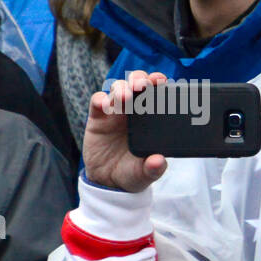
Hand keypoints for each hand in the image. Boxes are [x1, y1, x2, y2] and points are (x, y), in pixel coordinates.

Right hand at [84, 70, 170, 192]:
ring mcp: (115, 112)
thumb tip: (159, 162)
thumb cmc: (132, 172)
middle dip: (140, 79)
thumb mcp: (145, 173)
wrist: (108, 181)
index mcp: (152, 118)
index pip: (157, 93)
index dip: (159, 84)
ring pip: (117, 89)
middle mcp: (134, 110)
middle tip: (142, 84)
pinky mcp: (98, 118)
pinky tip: (105, 105)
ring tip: (125, 97)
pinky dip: (101, 100)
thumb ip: (153, 168)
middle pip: (136, 84)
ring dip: (121, 88)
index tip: (162, 81)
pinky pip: (97, 102)